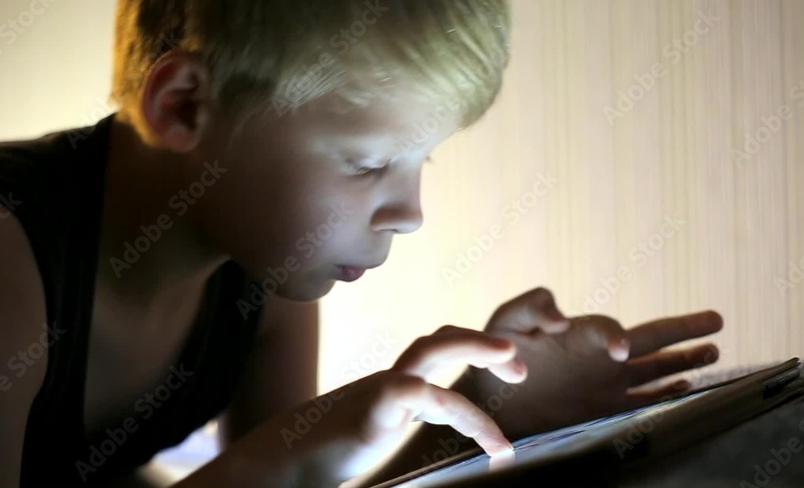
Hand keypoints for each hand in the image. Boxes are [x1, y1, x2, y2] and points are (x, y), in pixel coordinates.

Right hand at [203, 326, 527, 486]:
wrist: (283, 463)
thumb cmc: (327, 454)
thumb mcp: (378, 434)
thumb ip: (404, 422)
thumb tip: (437, 418)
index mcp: (393, 387)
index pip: (436, 351)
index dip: (473, 349)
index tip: (509, 369)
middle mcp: (390, 380)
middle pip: (438, 340)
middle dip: (481, 342)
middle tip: (519, 365)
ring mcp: (381, 389)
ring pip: (432, 349)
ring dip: (476, 347)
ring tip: (515, 365)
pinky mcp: (375, 408)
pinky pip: (426, 395)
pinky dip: (467, 414)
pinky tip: (493, 443)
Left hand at [463, 288, 723, 440]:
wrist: (488, 398)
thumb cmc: (493, 353)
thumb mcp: (506, 321)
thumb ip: (531, 307)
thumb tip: (563, 317)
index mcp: (579, 334)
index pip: (608, 329)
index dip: (615, 335)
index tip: (617, 351)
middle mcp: (600, 357)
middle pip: (650, 341)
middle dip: (683, 330)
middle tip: (716, 320)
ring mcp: (607, 384)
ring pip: (655, 371)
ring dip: (684, 362)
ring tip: (713, 352)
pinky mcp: (604, 411)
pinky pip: (642, 402)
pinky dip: (665, 395)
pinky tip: (685, 389)